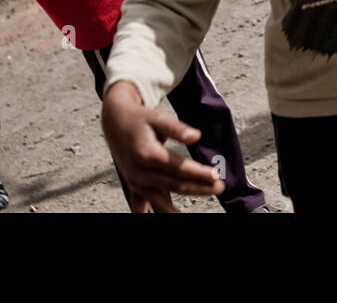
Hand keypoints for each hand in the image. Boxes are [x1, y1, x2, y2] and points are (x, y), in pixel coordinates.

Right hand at [101, 81, 224, 212]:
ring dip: (177, 210)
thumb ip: (177, 128)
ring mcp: (135, 182)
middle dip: (198, 187)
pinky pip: (140, 207)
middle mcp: (139, 172)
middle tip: (220, 187)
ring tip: (192, 217)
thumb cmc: (141, 119)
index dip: (198, 172)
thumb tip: (196, 136)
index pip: (178, 167)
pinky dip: (149, 214)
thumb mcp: (158, 118)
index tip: (216, 174)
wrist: (115, 122)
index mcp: (147, 154)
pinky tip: (169, 217)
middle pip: (174, 184)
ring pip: (160, 201)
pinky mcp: (133, 187)